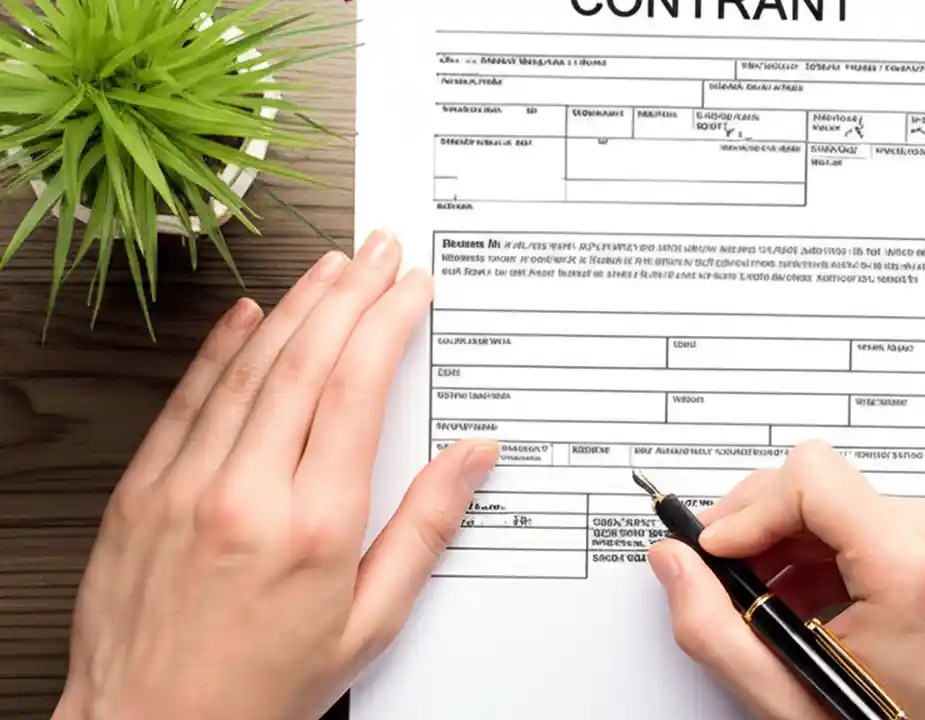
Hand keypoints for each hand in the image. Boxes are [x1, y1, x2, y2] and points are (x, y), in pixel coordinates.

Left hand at [54, 231, 498, 719]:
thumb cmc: (261, 688)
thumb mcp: (368, 624)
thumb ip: (424, 531)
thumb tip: (472, 459)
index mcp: (314, 527)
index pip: (357, 390)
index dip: (388, 324)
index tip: (410, 289)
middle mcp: (246, 493)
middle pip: (306, 361)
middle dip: (350, 293)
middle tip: (378, 251)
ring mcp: (184, 485)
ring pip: (249, 367)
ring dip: (295, 306)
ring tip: (329, 267)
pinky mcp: (140, 490)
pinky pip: (188, 399)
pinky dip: (221, 349)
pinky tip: (250, 315)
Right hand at [648, 441, 924, 719]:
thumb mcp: (797, 700)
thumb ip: (717, 632)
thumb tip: (675, 565)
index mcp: (908, 566)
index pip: (809, 477)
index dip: (747, 509)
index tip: (716, 549)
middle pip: (813, 480)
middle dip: (754, 526)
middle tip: (725, 580)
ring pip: (828, 499)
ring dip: (781, 543)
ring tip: (770, 605)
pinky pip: (854, 519)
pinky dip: (812, 554)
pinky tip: (804, 605)